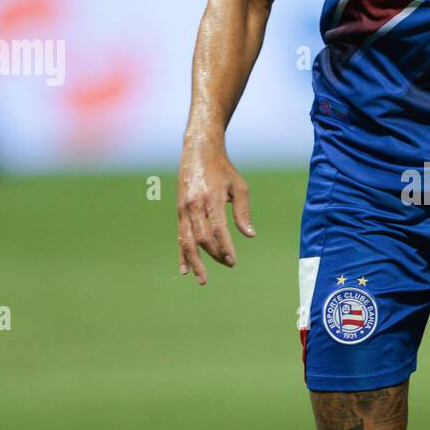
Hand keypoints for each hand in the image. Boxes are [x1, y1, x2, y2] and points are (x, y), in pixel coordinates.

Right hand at [177, 142, 254, 284]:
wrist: (198, 150)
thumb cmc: (223, 169)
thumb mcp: (239, 186)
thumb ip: (243, 211)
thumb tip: (249, 235)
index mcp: (211, 198)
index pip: (217, 229)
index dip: (224, 247)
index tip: (233, 260)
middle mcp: (194, 205)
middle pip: (202, 238)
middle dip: (214, 255)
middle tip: (228, 264)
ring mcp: (184, 209)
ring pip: (187, 240)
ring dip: (195, 261)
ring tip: (202, 279)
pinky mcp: (179, 211)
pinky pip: (179, 236)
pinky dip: (182, 253)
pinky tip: (184, 269)